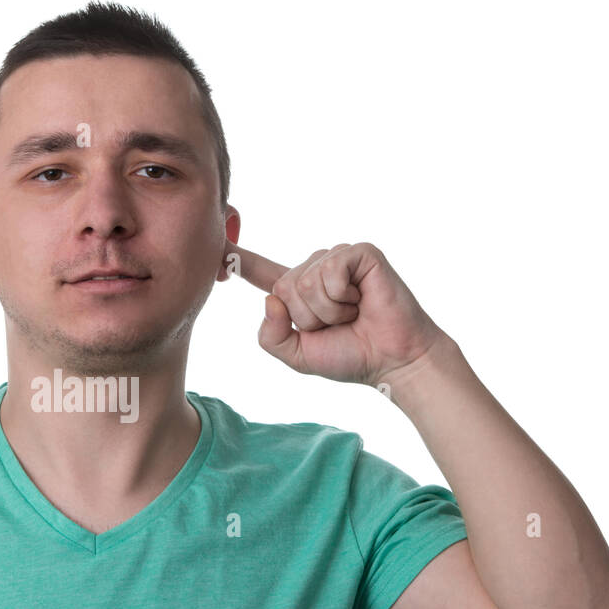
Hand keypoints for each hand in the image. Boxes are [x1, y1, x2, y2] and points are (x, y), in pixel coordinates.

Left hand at [228, 240, 447, 387]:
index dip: (239, 261)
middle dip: (309, 318)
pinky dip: (343, 296)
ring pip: (306, 282)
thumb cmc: (351, 356)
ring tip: (354, 313)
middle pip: (284, 287)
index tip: (217, 247)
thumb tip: (270, 300)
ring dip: (329, 311)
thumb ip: (271, 337)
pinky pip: (331, 272)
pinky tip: (363, 300)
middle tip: (340, 324)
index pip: (262, 273)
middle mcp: (316, 270)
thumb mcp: (298, 356)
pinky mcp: (361, 253)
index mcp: (299, 292)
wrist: (391, 360)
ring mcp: (338, 259)